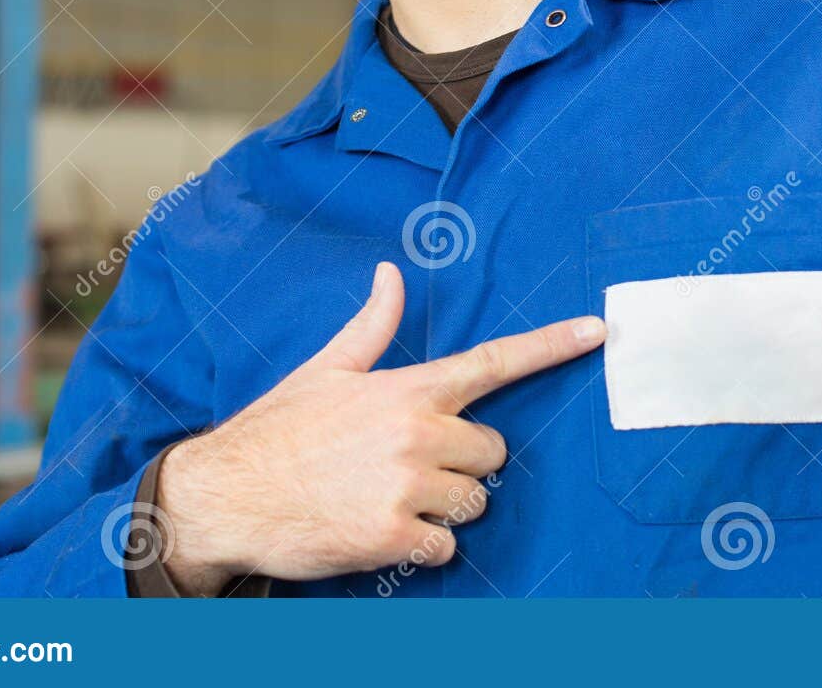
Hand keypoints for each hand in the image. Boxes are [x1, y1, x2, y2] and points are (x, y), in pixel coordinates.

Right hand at [157, 262, 605, 593]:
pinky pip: (446, 545)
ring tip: (392, 499)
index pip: (495, 360)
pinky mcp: (394, 536)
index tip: (597, 330)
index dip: (552, 344)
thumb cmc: (276, 431)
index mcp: (407, 389)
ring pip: (474, 502)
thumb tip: (392, 275)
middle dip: (463, 463)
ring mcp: (408, 486)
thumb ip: (372, 327)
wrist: (224, 497)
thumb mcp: (325, 370)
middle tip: (410, 467)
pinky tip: (383, 530)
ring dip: (445, 507)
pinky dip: (423, 546)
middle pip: (492, 453)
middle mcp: (417, 432)